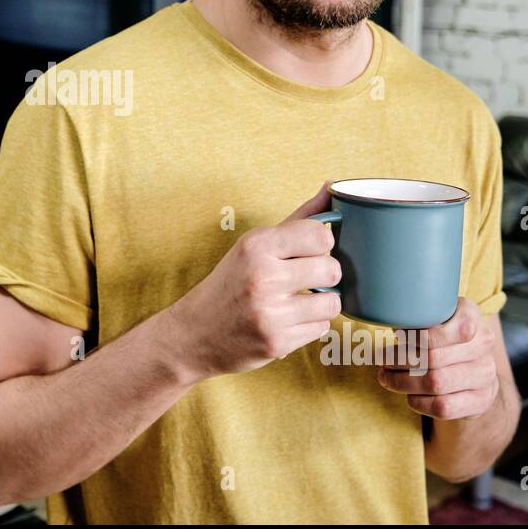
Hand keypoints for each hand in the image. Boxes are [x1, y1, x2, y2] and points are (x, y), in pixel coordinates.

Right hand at [162, 183, 341, 380]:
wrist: (195, 333)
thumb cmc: (231, 283)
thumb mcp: (256, 245)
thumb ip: (299, 218)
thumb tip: (333, 186)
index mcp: (256, 245)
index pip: (320, 235)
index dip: (321, 244)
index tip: (309, 250)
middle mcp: (263, 276)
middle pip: (332, 269)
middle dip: (325, 275)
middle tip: (305, 278)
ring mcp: (270, 312)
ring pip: (332, 302)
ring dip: (321, 303)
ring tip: (297, 301)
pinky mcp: (278, 342)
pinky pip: (321, 328)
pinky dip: (309, 325)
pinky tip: (287, 321)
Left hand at [377, 297, 497, 419]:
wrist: (475, 373)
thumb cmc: (443, 339)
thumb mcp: (434, 318)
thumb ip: (415, 316)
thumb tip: (385, 318)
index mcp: (471, 316)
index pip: (451, 327)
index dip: (420, 335)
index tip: (398, 336)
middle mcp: (484, 344)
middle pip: (434, 357)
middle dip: (400, 360)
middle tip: (381, 361)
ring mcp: (485, 375)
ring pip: (436, 383)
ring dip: (403, 382)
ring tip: (386, 377)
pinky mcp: (480, 401)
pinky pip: (442, 406)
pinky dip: (419, 402)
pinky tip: (410, 395)